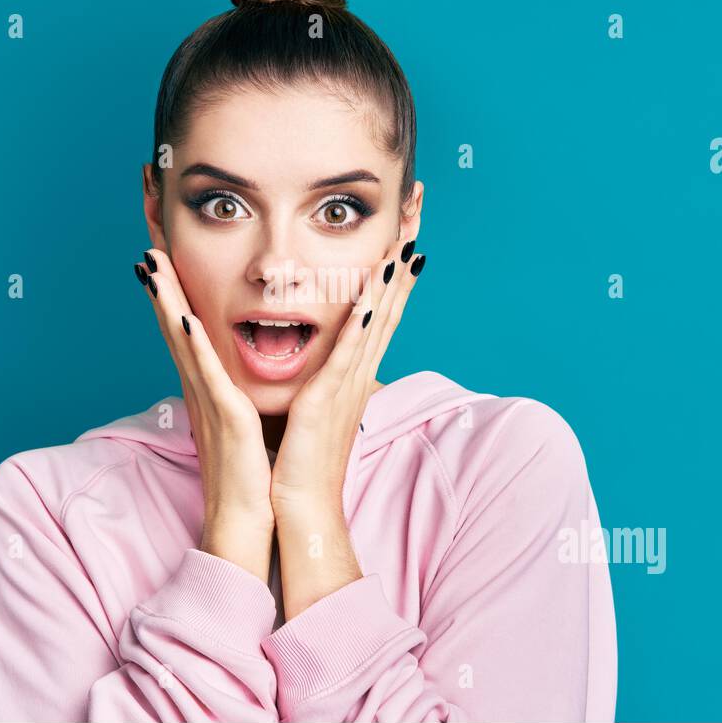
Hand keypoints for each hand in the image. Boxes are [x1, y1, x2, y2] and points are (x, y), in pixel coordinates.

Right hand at [135, 249, 275, 582]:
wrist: (248, 523)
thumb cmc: (253, 478)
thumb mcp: (248, 426)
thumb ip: (242, 397)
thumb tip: (247, 380)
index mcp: (210, 391)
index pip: (188, 333)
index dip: (174, 295)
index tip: (165, 260)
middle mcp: (202, 392)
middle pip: (175, 328)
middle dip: (161, 287)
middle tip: (147, 247)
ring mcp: (208, 403)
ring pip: (182, 342)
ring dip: (167, 302)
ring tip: (152, 265)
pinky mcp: (223, 418)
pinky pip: (206, 374)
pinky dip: (194, 345)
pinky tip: (186, 317)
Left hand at [269, 237, 425, 521]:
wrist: (302, 509)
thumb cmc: (303, 464)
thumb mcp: (314, 409)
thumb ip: (321, 380)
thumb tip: (323, 364)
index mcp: (353, 373)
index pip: (380, 309)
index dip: (394, 270)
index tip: (405, 231)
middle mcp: (359, 373)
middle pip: (389, 304)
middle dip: (403, 258)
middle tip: (420, 213)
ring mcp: (347, 386)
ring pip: (376, 320)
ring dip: (390, 280)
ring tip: (405, 240)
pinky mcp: (328, 400)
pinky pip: (349, 354)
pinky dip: (362, 323)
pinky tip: (371, 295)